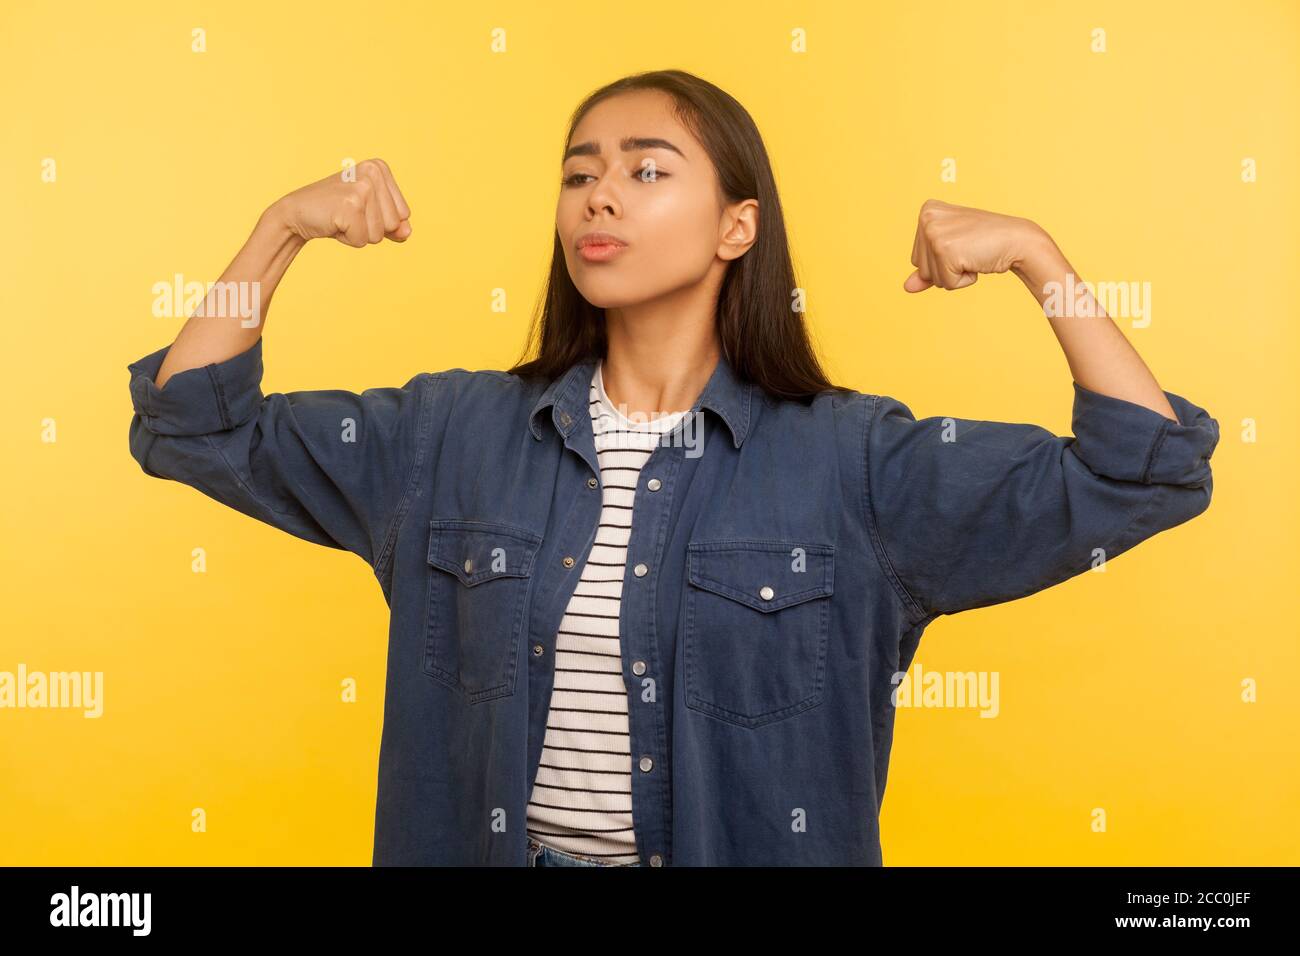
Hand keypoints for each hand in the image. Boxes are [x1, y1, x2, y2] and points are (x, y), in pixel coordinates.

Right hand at [269, 158, 411, 246]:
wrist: (297, 213)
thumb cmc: (336, 212)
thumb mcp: (369, 215)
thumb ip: (394, 224)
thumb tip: (407, 232)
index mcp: (380, 168)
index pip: (404, 213)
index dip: (381, 221)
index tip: (358, 208)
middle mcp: (372, 172)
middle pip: (393, 224)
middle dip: (371, 229)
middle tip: (348, 214)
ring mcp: (361, 188)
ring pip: (379, 234)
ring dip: (359, 234)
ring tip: (341, 218)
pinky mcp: (349, 206)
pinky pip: (362, 240)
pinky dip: (348, 239)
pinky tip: (334, 223)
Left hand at [904, 199, 1042, 291]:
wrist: (1017, 240)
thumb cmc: (985, 243)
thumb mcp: (951, 252)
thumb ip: (927, 269)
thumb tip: (906, 288)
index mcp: (927, 210)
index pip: (917, 258)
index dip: (941, 261)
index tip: (962, 244)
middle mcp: (926, 217)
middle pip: (920, 268)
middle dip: (945, 269)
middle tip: (969, 250)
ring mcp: (934, 233)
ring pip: (930, 278)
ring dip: (954, 275)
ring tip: (972, 254)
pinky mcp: (944, 250)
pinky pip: (946, 284)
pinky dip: (963, 281)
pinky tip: (976, 261)